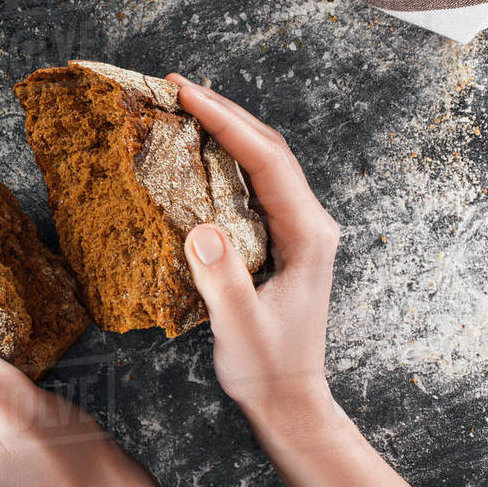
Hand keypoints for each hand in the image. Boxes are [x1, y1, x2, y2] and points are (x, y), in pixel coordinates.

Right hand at [167, 76, 483, 486]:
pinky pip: (254, 184)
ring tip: (185, 106)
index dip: (226, 121)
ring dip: (227, 129)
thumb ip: (223, 281)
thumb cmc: (266, 368)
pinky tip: (198, 153)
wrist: (291, 401)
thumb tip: (201, 228)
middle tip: (177, 85)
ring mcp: (298, 230)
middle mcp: (309, 223)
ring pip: (263, 162)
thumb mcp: (239, 328)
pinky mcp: (281, 240)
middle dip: (225, 112)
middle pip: (269, 149)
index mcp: (307, 235)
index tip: (187, 94)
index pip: (266, 160)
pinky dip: (225, 158)